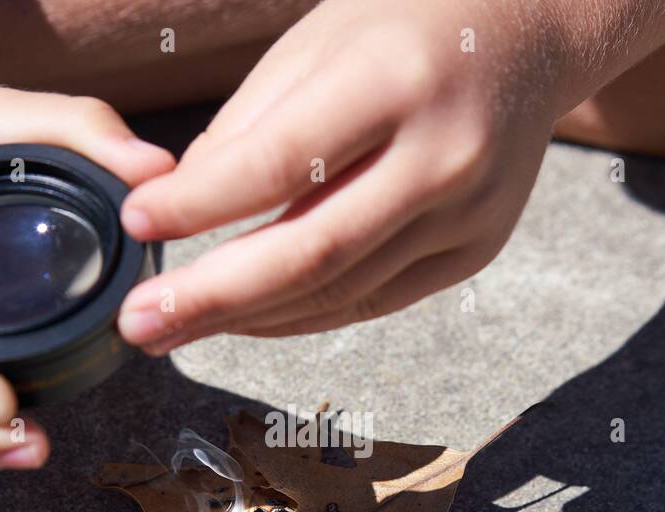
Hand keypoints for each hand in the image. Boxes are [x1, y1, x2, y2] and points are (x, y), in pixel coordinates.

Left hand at [116, 0, 553, 350]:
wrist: (529, 38)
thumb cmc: (405, 28)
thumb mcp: (317, 44)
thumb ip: (248, 127)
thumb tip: (176, 207)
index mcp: (395, 81)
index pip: (281, 162)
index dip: (199, 204)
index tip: (134, 224)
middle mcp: (441, 156)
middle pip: (312, 252)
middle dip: (212, 297)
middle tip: (137, 325)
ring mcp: (467, 214)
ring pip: (339, 291)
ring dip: (247, 318)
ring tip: (172, 329)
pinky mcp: (474, 253)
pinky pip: (372, 302)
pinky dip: (301, 316)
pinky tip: (245, 319)